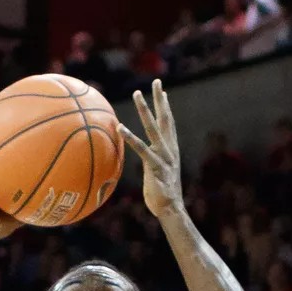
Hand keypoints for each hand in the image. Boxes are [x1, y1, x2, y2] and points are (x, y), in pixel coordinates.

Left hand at [121, 80, 183, 222]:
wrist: (171, 209)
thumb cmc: (162, 196)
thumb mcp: (157, 175)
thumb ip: (151, 164)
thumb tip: (145, 161)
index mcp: (171, 151)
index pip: (169, 124)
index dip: (166, 108)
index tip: (163, 92)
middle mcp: (169, 150)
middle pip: (165, 119)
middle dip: (160, 99)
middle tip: (157, 81)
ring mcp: (163, 157)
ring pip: (153, 128)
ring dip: (145, 109)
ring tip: (137, 93)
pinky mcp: (154, 167)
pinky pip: (141, 149)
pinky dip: (130, 137)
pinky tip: (120, 126)